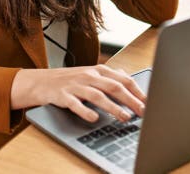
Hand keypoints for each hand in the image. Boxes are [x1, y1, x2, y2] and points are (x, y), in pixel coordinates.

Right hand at [10, 65, 145, 122]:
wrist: (41, 82)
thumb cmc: (70, 80)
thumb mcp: (91, 74)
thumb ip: (109, 77)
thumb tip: (128, 78)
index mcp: (98, 70)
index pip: (123, 79)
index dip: (137, 91)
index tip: (149, 102)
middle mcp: (89, 76)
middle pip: (114, 87)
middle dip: (131, 100)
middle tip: (143, 111)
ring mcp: (76, 85)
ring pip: (98, 95)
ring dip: (113, 107)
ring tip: (125, 117)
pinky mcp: (63, 95)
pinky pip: (75, 104)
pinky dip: (85, 111)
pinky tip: (94, 119)